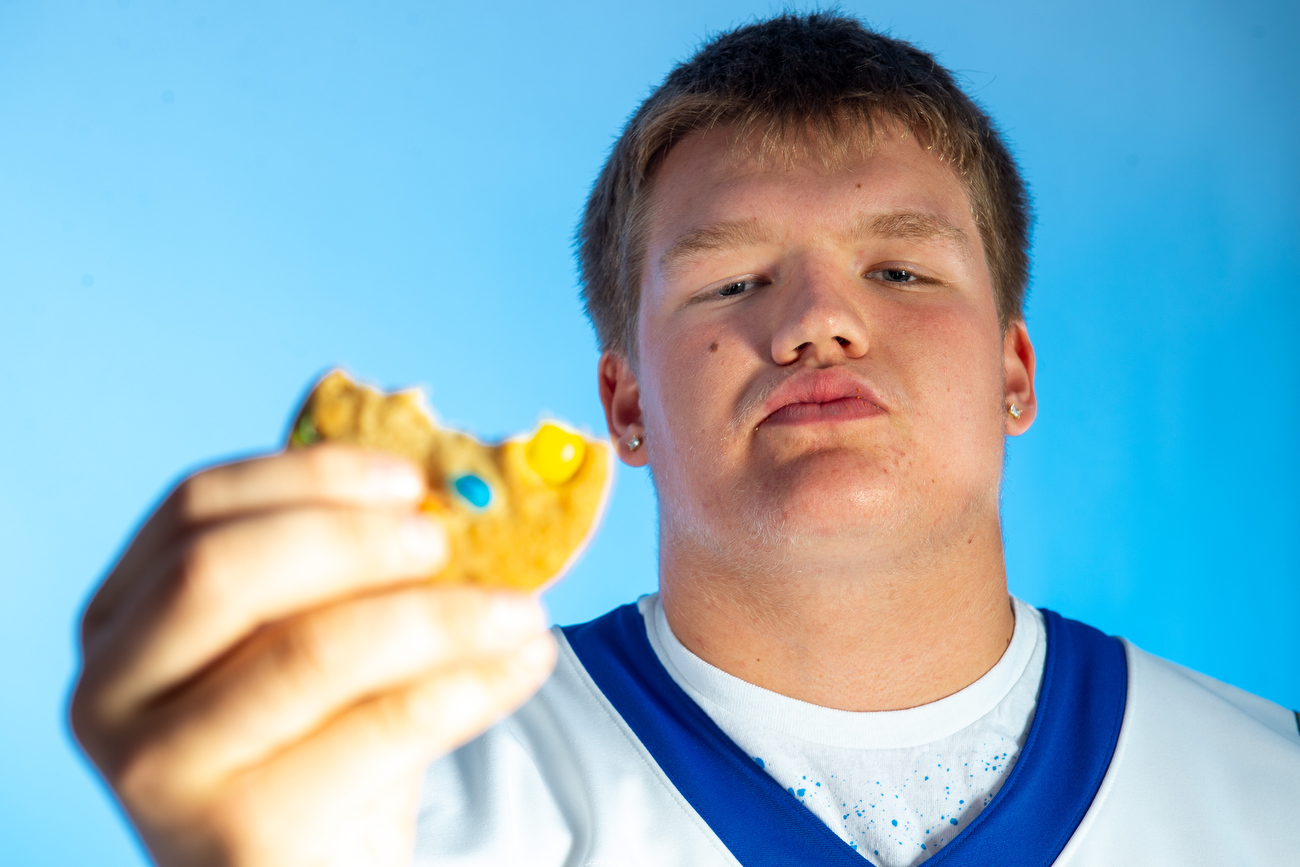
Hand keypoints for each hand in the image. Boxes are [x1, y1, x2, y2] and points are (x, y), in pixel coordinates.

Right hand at [71, 445, 555, 865]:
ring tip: (520, 610)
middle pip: (224, 571)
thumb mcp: (305, 646)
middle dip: (352, 539)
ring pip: (312, 650)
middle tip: (444, 540)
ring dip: (439, 615)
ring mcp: (162, 769)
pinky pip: (379, 729)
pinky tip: (521, 664)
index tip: (407, 477)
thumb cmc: (312, 748)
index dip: (309, 476)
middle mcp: (113, 692)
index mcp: (121, 619)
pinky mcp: (238, 832)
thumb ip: (340, 570)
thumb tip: (451, 491)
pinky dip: (469, 684)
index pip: (195, 508)